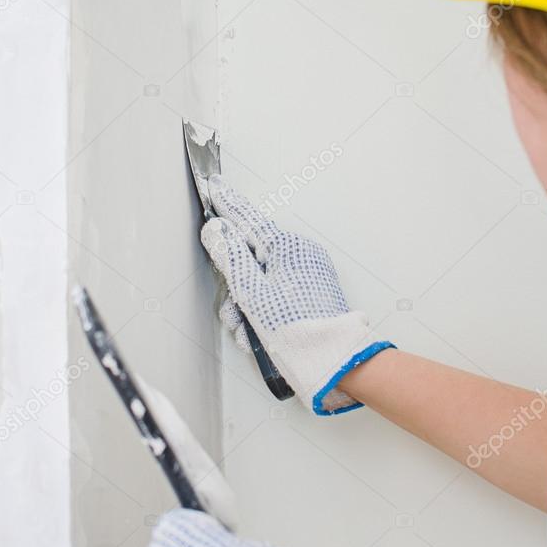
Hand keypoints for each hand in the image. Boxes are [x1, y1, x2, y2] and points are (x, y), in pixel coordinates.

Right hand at [200, 176, 393, 413]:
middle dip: (237, 288)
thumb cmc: (295, 329)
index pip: (248, 219)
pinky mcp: (311, 291)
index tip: (214, 187)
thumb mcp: (251, 292)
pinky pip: (277, 293)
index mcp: (286, 247)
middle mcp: (299, 254)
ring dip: (248, 307)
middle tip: (234, 312)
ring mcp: (307, 273)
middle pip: (252, 259)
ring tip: (249, 332)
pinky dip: (264, 312)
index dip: (227, 204)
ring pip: (262, 281)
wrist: (332, 359)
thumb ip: (230, 257)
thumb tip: (216, 229)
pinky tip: (260, 335)